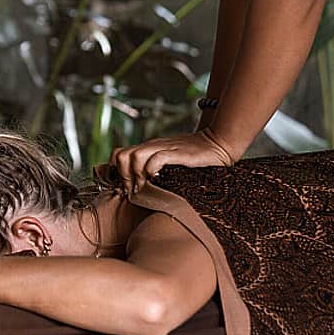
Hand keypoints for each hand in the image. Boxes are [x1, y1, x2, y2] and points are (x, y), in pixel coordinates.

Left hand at [109, 127, 235, 194]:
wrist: (217, 143)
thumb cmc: (195, 158)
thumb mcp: (169, 162)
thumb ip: (155, 168)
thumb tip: (138, 187)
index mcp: (148, 149)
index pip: (118, 154)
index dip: (116, 172)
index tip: (125, 188)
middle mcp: (152, 146)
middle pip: (120, 155)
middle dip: (122, 176)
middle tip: (133, 190)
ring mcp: (163, 148)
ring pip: (134, 156)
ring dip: (136, 175)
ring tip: (144, 188)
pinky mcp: (176, 153)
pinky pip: (156, 158)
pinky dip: (152, 170)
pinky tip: (158, 179)